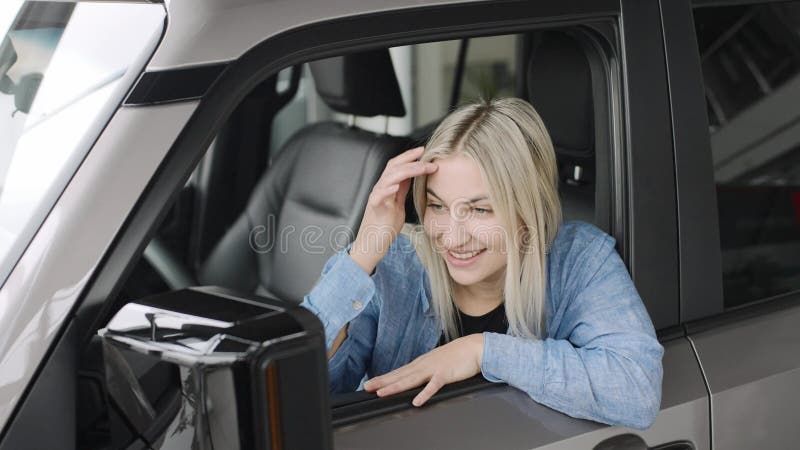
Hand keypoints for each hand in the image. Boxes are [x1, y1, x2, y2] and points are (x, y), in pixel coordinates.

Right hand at [349, 147, 436, 273]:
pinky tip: (395, 186)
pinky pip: (378, 197)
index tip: (424, 151)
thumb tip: (413, 176)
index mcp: (387, 186)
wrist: (372, 243)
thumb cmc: (385, 225)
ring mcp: (376, 198)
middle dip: (411, 159)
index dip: (409, 156)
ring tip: (420, 168)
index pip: (397, 165)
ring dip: (406, 171)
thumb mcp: (398, 203)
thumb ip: (402, 189)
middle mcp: (380, 188)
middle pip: (393, 167)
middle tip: (427, 157)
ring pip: (388, 178)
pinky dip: (386, 190)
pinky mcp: (374, 209)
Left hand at [363, 333, 483, 406]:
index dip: (384, 378)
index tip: (370, 383)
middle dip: (383, 381)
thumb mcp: (438, 362)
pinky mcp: (445, 375)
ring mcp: (433, 369)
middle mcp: (424, 365)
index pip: (399, 372)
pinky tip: (416, 401)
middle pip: (400, 375)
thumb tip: (417, 377)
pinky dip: (424, 393)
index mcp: (422, 363)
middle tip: (367, 387)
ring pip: (411, 380)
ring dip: (396, 387)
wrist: (475, 348)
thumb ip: (427, 371)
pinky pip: (433, 386)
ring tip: (382, 393)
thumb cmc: (458, 356)